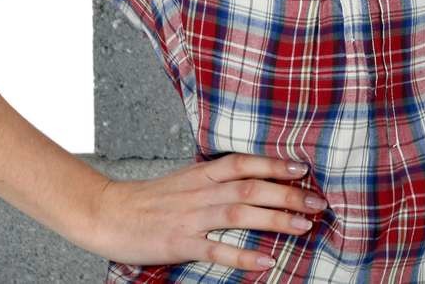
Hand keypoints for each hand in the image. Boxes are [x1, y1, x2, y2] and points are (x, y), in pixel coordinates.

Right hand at [80, 154, 328, 270]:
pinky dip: (243, 256)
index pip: (245, 162)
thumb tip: (252, 179)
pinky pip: (216, 250)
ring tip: (303, 226)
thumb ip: (216, 179)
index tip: (304, 169)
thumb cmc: (149, 199)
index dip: (276, 164)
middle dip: (288, 194)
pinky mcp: (179, 243)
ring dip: (275, 219)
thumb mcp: (186, 180)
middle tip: (317, 202)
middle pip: (252, 187)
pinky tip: (266, 261)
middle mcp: (201, 191)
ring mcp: (191, 217)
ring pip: (240, 214)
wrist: (106, 213)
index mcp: (202, 174)